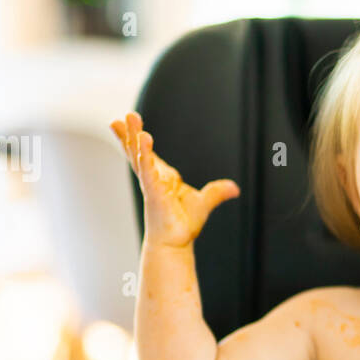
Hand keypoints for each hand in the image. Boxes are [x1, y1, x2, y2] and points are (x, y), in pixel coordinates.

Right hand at [110, 111, 239, 247]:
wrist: (175, 245)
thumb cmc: (183, 225)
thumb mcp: (204, 203)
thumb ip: (217, 192)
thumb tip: (235, 189)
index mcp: (161, 178)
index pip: (147, 154)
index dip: (139, 140)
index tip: (128, 124)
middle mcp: (152, 179)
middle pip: (138, 151)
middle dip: (131, 133)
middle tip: (125, 114)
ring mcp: (150, 185)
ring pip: (140, 156)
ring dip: (134, 137)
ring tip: (128, 118)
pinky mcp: (153, 193)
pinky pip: (148, 170)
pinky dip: (146, 155)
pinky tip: (143, 140)